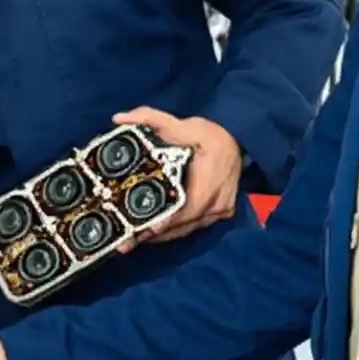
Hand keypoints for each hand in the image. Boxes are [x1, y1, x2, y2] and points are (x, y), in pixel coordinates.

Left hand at [113, 106, 241, 243]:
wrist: (239, 139)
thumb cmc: (210, 133)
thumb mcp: (182, 123)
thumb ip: (150, 118)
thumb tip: (119, 118)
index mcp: (210, 179)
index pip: (188, 207)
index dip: (167, 220)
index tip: (146, 229)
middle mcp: (217, 201)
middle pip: (184, 224)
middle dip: (155, 233)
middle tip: (127, 240)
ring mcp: (220, 211)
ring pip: (187, 230)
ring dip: (161, 236)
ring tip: (133, 241)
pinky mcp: (220, 214)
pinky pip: (193, 227)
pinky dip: (173, 231)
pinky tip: (152, 234)